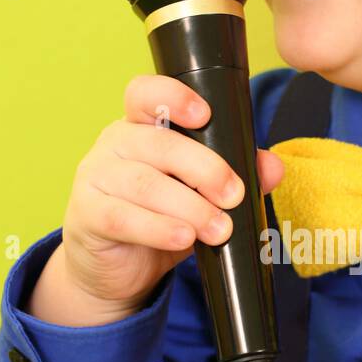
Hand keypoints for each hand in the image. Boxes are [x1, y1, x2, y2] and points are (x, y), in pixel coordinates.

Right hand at [27, 74, 284, 324]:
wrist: (117, 268)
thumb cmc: (159, 217)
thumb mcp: (199, 194)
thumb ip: (235, 174)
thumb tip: (273, 168)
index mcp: (141, 126)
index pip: (145, 94)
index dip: (173, 97)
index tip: (205, 115)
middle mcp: (114, 144)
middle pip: (157, 145)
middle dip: (204, 168)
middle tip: (234, 195)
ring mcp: (95, 178)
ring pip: (144, 185)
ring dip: (189, 207)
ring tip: (219, 228)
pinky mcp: (88, 215)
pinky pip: (123, 218)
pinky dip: (158, 228)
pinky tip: (183, 238)